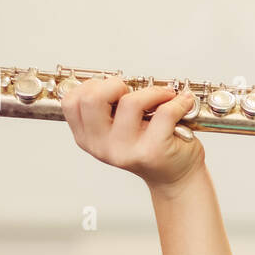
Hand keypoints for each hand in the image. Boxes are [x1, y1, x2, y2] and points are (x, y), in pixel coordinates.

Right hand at [61, 77, 203, 191]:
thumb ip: (107, 108)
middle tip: (132, 92)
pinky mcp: (153, 150)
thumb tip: (113, 78)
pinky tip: (182, 102)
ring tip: (164, 96)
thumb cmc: (150, 145)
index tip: (111, 90)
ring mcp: (126, 151)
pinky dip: (178, 101)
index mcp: (88, 138)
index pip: (72, 102)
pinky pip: (165, 111)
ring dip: (152, 91)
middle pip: (92, 98)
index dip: (91, 86)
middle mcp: (102, 147)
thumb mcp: (118, 128)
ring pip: (130, 102)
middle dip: (114, 84)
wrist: (175, 176)